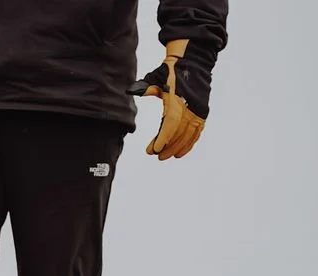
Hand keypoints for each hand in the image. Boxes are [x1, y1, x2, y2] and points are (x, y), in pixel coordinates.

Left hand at [128, 39, 213, 159]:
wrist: (193, 61)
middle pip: (179, 132)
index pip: (171, 123)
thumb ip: (146, 87)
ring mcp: (198, 109)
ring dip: (179, 147)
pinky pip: (197, 131)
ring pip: (190, 134)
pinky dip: (190, 142)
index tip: (154, 150)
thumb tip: (131, 91)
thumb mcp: (157, 77)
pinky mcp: (203, 111)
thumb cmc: (172, 70)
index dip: (163, 138)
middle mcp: (190, 106)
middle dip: (168, 146)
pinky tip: (181, 151)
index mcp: (177, 99)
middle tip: (156, 155)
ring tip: (167, 156)